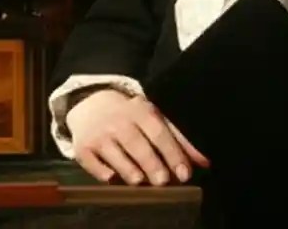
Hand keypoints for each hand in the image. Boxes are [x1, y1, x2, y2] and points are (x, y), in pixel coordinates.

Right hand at [66, 89, 209, 185]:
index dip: (172, 153)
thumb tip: (204, 163)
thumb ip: (179, 141)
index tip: (184, 173)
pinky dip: (103, 172)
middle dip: (151, 163)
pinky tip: (112, 178)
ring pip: (116, 155)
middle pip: (137, 144)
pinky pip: (93, 164)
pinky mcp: (83, 147)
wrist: (90, 105)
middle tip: (163, 181)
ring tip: (140, 181)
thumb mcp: (155, 120)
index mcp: (141, 111)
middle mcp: (119, 120)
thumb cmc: (131, 117)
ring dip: (129, 170)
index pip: (160, 133)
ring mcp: (99, 134)